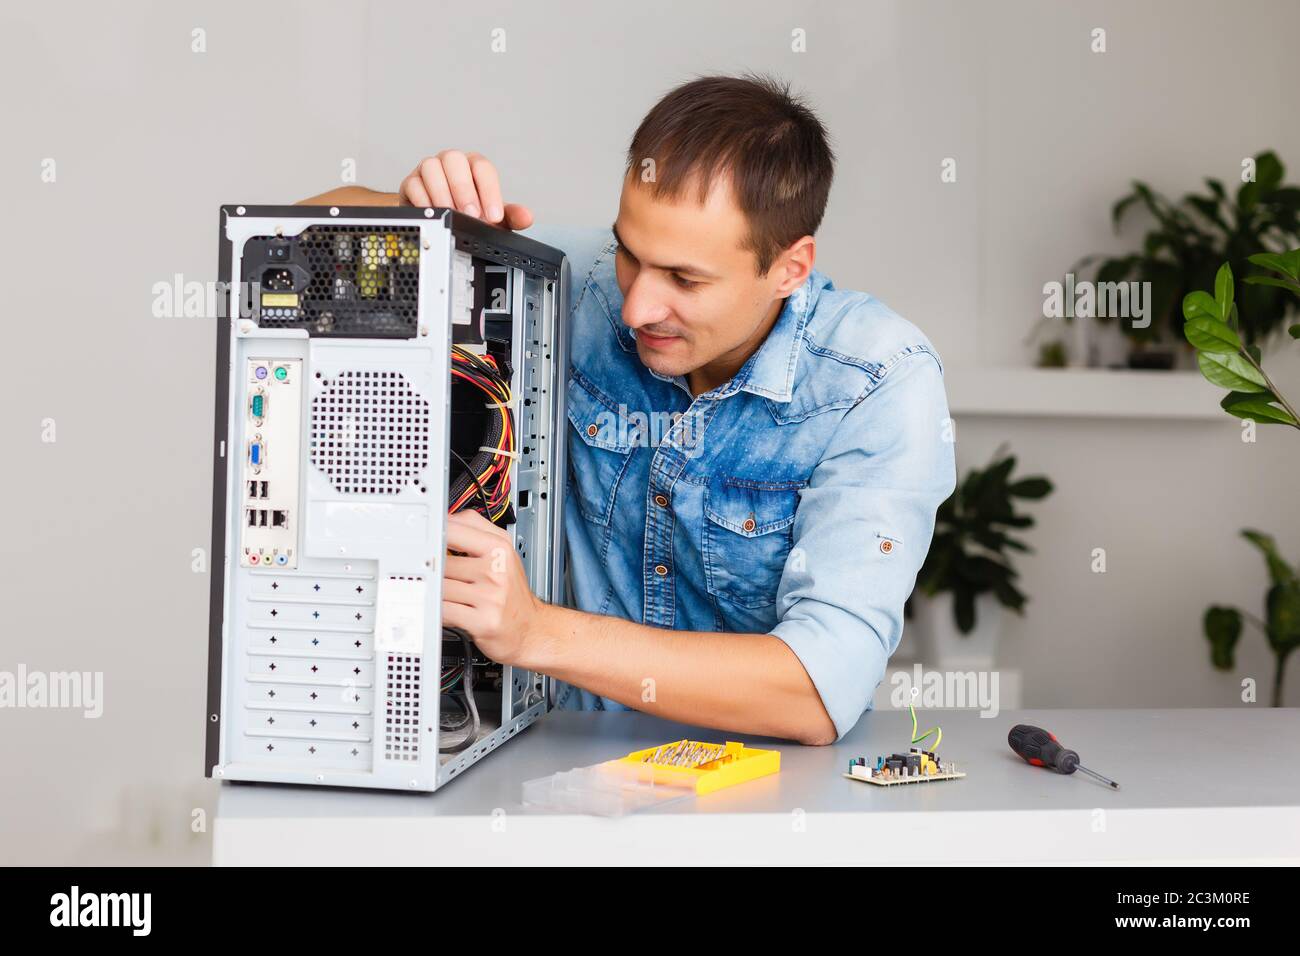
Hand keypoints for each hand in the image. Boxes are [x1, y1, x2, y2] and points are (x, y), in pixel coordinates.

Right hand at [398, 150, 533, 228]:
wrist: (439, 221)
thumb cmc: (467, 214)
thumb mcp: (492, 217)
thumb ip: (511, 216)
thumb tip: (527, 217)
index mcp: (473, 166)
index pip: (482, 167)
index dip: (489, 190)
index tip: (493, 215)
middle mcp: (451, 163)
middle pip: (455, 160)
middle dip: (464, 189)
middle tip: (472, 215)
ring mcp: (429, 170)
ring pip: (431, 167)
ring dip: (442, 193)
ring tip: (452, 214)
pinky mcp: (411, 182)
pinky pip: (413, 184)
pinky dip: (423, 200)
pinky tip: (434, 213)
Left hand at [441, 510, 547, 665]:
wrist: (530, 627)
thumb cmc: (511, 590)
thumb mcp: (502, 552)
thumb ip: (474, 529)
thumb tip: (444, 519)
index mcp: (499, 548)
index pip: (454, 529)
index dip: (433, 534)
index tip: (423, 538)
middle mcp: (496, 570)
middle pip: (442, 562)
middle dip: (434, 570)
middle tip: (435, 574)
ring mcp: (490, 596)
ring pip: (440, 587)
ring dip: (434, 592)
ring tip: (444, 593)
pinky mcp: (483, 620)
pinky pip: (444, 610)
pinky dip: (438, 611)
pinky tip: (446, 608)